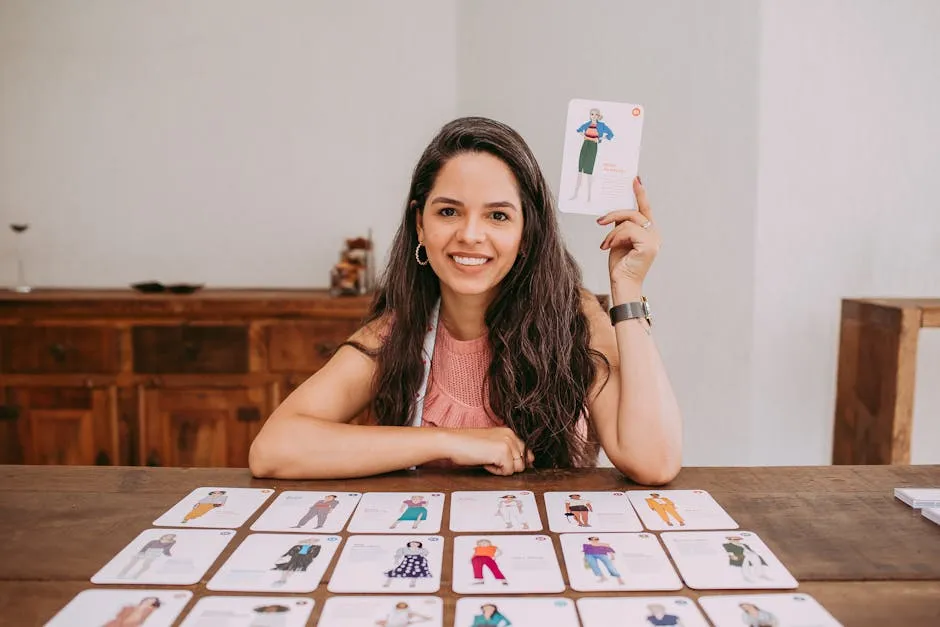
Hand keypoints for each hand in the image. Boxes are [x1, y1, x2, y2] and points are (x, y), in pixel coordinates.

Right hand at [443, 427, 533, 475]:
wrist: (453, 442)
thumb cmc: (467, 445)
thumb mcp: (492, 444)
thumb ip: (508, 450)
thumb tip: (527, 463)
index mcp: (509, 432)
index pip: (525, 452)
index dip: (515, 461)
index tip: (501, 461)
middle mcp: (511, 436)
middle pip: (522, 462)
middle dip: (508, 465)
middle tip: (491, 459)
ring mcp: (508, 443)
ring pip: (517, 468)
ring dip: (502, 469)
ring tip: (488, 460)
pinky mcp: (503, 452)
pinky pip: (507, 471)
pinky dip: (496, 471)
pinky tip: (485, 462)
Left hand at [597, 177, 660, 293]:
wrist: (622, 284)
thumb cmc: (620, 265)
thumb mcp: (618, 240)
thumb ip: (621, 226)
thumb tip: (615, 214)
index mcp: (648, 232)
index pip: (645, 209)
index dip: (641, 193)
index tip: (635, 179)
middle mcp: (654, 234)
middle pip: (635, 212)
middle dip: (615, 213)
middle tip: (600, 221)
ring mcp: (653, 239)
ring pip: (629, 220)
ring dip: (612, 232)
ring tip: (605, 244)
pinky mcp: (649, 245)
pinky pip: (628, 230)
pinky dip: (615, 237)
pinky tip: (608, 247)